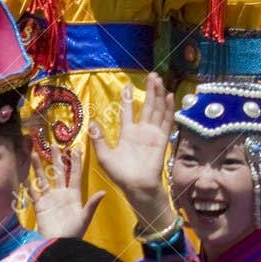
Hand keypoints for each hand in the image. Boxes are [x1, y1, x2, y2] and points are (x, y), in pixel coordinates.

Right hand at [30, 151, 104, 240]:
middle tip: (54, 144)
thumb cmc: (75, 233)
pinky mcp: (39, 206)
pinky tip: (26, 173)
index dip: (75, 161)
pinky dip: (30, 183)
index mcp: (74, 195)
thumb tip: (103, 192)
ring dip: (39, 166)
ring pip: (44, 178)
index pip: (75, 174)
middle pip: (58, 172)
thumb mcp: (85, 218)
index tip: (76, 148)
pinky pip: (34, 192)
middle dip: (56, 158)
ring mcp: (50, 199)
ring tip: (34, 152)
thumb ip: (92, 205)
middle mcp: (61, 194)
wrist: (60, 244)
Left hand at [90, 75, 172, 201]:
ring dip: (158, 95)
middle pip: (146, 106)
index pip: (128, 111)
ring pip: (157, 110)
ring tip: (159, 80)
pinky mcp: (161, 139)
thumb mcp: (104, 156)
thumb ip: (99, 139)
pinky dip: (168, 108)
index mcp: (127, 133)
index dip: (128, 98)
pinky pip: (166, 121)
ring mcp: (152, 134)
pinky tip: (169, 96)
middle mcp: (141, 131)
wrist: (136, 186)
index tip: (128, 86)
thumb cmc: (120, 174)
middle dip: (149, 91)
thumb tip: (92, 123)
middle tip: (152, 76)